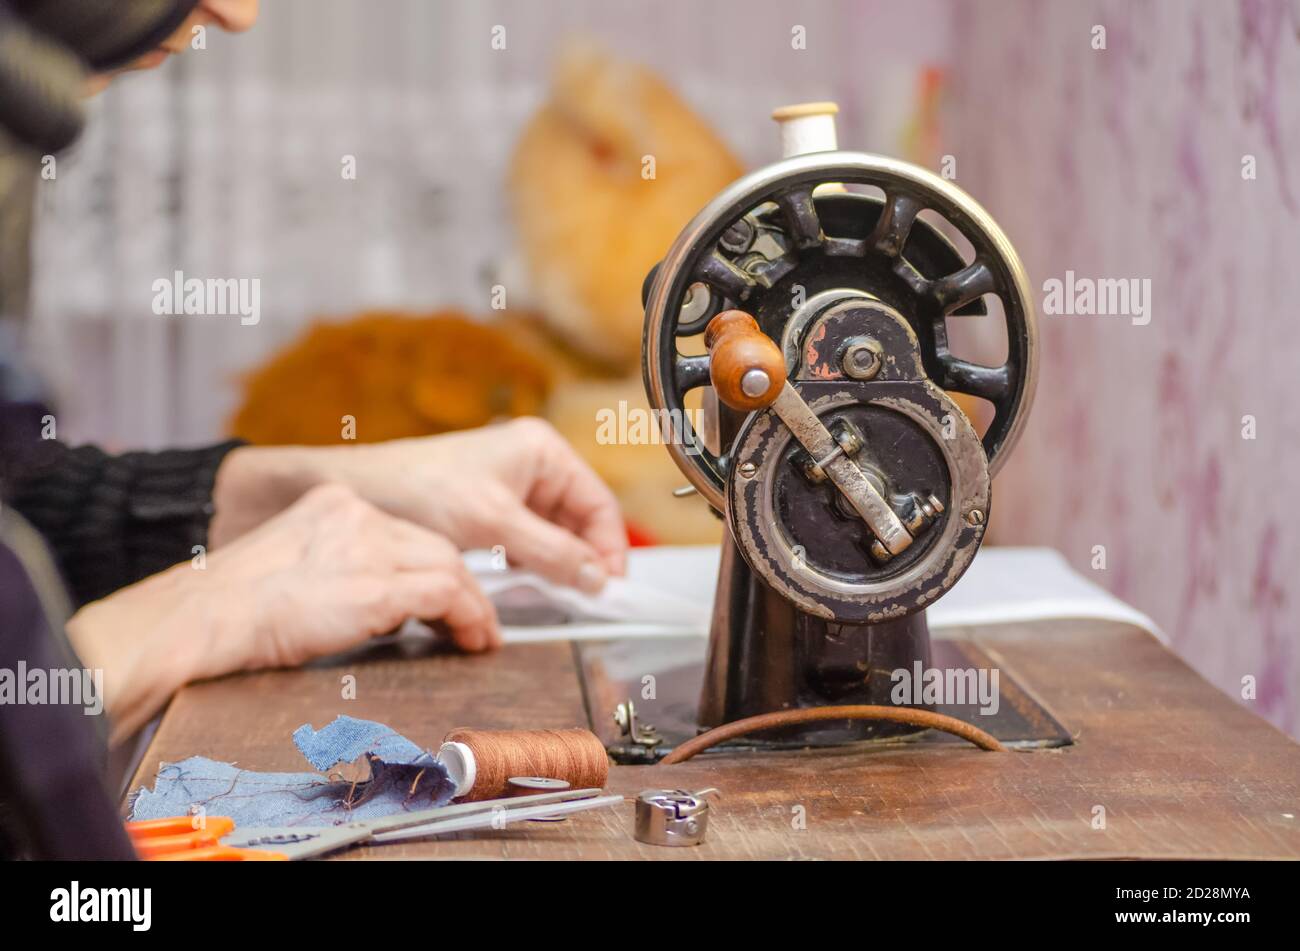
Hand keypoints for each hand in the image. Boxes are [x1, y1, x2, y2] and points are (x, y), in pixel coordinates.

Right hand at [67, 484, 498, 741]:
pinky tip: (474, 640)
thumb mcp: (288, 569)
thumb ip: (334, 571)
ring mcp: (369, 548)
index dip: (432, 565)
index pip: (403, 532)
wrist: (203, 620)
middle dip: (460, 586)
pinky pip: (447, 594)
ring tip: (480, 638)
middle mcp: (357, 515)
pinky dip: (470, 618)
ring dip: (473, 606)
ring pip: (449, 566)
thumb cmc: (228, 611)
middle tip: (475, 622)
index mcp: (333, 504)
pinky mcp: (377, 586)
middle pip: (433, 546)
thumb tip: (373, 604)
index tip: (447, 596)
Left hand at [209, 418, 626, 592]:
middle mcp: (531, 464)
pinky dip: (529, 567)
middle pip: (580, 522)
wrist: (357, 493)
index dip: (610, 548)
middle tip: (583, 602)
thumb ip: (552, 553)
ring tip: (551, 596)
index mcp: (541, 450)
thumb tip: (598, 579)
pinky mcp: (489, 512)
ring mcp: (511, 488)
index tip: (610, 589)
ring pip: (554, 536)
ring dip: (555, 567)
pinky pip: (526, 544)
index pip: (599, 503)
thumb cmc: (416, 490)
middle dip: (581, 560)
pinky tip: (520, 586)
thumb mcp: (493, 524)